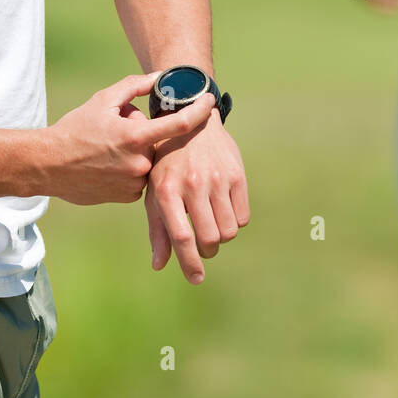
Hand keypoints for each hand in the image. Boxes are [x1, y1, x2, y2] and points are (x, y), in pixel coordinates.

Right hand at [48, 72, 213, 204]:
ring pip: (150, 160)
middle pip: (159, 140)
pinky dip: (131, 167)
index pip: (180, 123)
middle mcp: (140, 162)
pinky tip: (108, 164)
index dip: (200, 110)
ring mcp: (135, 183)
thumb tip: (161, 77)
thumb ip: (134, 87)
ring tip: (108, 148)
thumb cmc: (75, 129)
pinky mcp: (129, 196)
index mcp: (136, 136)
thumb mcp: (102, 101)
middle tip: (119, 128)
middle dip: (145, 131)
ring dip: (138, 150)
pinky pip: (141, 177)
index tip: (210, 100)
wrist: (47, 166)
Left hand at [144, 103, 248, 284]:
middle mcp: (192, 184)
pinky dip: (235, 222)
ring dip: (222, 237)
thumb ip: (158, 229)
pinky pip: (243, 216)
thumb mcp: (154, 191)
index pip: (181, 236)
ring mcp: (217, 178)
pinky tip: (224, 211)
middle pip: (210, 238)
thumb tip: (160, 265)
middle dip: (207, 251)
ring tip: (212, 226)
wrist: (189, 118)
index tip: (196, 279)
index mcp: (166, 191)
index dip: (189, 262)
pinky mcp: (236, 174)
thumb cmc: (166, 162)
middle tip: (203, 246)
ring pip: (229, 230)